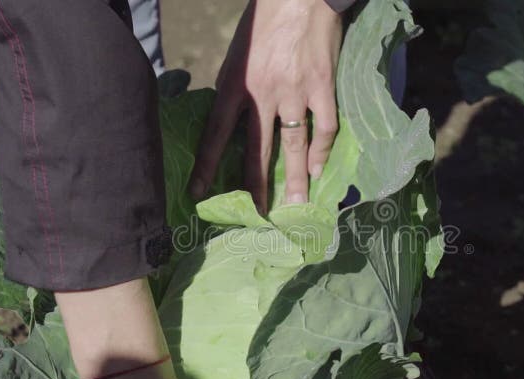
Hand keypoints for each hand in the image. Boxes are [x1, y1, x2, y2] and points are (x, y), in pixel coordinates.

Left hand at [190, 0, 342, 212]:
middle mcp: (263, 92)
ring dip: (294, 177)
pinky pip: (324, 126)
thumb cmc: (265, 18)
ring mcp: (295, 91)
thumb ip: (236, 86)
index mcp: (235, 83)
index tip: (199, 193)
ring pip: (294, 143)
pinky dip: (322, 150)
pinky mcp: (322, 86)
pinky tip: (319, 170)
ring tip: (295, 204)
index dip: (207, 165)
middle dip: (255, 185)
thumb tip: (233, 118)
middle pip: (257, 148)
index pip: (216, 133)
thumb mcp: (238, 52)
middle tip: (257, 214)